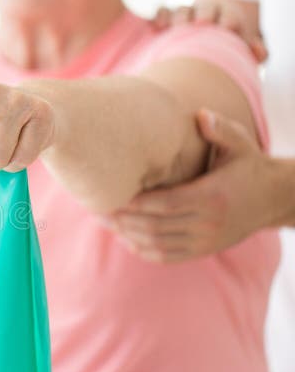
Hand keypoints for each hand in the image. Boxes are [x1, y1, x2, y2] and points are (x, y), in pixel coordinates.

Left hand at [105, 109, 278, 262]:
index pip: (166, 204)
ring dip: (128, 235)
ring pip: (157, 243)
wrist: (273, 198)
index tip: (112, 195)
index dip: (136, 203)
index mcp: (212, 196)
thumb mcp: (240, 144)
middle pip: (155, 226)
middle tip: (98, 209)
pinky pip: (167, 256)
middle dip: (124, 219)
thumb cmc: (247, 166)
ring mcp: (205, 241)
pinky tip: (125, 238)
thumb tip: (200, 115)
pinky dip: (143, 250)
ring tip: (106, 222)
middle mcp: (208, 222)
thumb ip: (220, 130)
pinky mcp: (203, 251)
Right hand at [153, 0, 266, 61]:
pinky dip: (161, 15)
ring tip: (179, 26)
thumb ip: (256, 51)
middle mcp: (206, 13)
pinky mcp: (167, 19)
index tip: (227, 28)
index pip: (229, 16)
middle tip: (204, 22)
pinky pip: (162, 11)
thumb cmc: (227, 46)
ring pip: (182, 9)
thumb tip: (258, 52)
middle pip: (205, 9)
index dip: (228, 20)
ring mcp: (186, 15)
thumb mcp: (244, 48)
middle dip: (204, 13)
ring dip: (180, 16)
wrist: (209, 33)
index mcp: (227, 17)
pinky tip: (158, 26)